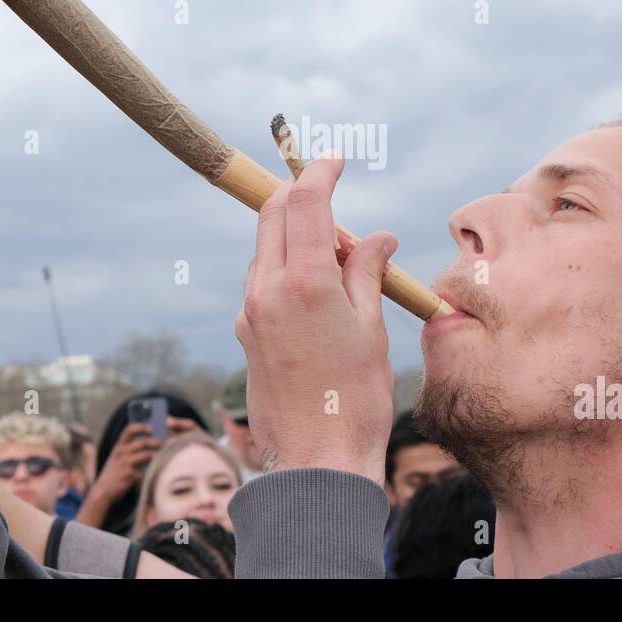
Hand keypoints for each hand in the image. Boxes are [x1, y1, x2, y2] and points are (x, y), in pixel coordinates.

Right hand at [93, 423, 162, 500]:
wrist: (103, 490)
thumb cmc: (114, 473)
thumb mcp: (118, 458)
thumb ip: (130, 450)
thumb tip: (152, 443)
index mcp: (119, 446)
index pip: (128, 430)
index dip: (141, 427)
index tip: (151, 429)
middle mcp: (121, 452)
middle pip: (142, 442)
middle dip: (156, 442)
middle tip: (166, 444)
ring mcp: (125, 464)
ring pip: (146, 455)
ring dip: (158, 455)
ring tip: (166, 456)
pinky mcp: (129, 475)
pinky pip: (145, 470)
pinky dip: (152, 471)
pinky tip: (158, 471)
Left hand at [233, 153, 396, 484]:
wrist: (316, 461)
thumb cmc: (355, 397)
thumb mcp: (372, 328)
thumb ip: (367, 272)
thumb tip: (376, 238)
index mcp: (303, 282)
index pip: (304, 203)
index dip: (320, 173)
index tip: (335, 160)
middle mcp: (266, 290)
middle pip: (272, 216)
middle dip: (300, 196)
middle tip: (333, 197)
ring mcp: (250, 312)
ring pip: (266, 249)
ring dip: (295, 236)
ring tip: (341, 261)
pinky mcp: (246, 333)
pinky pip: (263, 281)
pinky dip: (286, 268)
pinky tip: (320, 293)